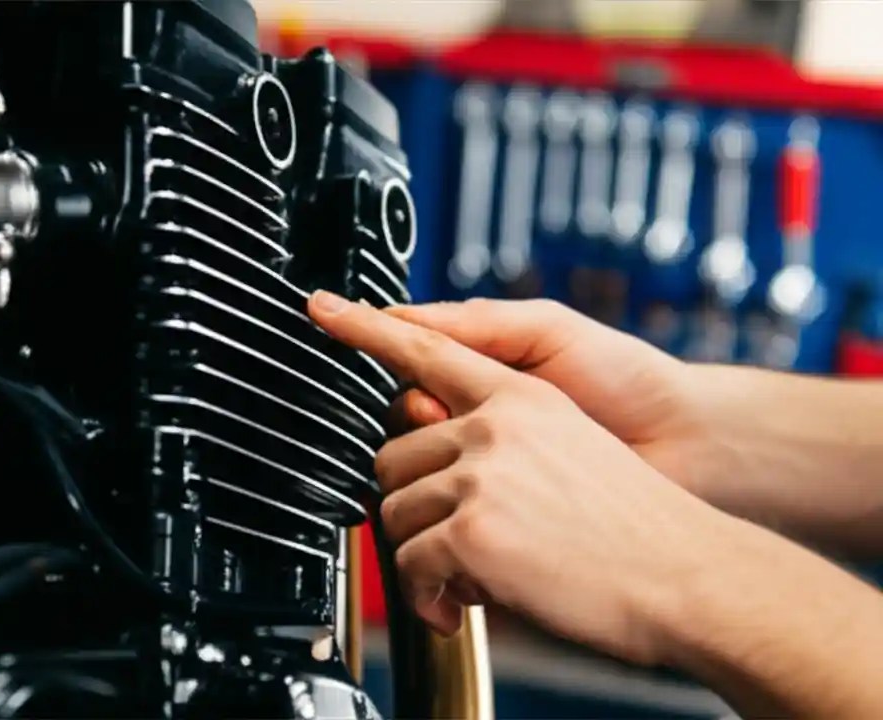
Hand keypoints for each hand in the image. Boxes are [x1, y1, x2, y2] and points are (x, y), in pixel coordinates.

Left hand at [309, 291, 736, 666]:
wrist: (691, 575)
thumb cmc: (637, 527)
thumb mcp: (570, 452)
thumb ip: (499, 440)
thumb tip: (433, 447)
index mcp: (521, 398)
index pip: (429, 351)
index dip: (367, 327)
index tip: (323, 306)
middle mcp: (497, 424)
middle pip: (393, 454)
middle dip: (413, 504)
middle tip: (457, 539)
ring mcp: (484, 472)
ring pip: (395, 512)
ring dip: (423, 553)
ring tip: (476, 574)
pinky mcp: (474, 526)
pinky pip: (412, 562)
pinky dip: (430, 593)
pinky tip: (466, 601)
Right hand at [386, 299, 716, 497]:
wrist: (687, 448)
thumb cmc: (628, 379)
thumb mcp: (551, 329)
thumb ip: (477, 320)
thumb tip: (404, 315)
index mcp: (482, 371)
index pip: (405, 349)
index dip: (361, 331)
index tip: (317, 310)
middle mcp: (474, 421)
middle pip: (399, 416)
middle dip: (412, 415)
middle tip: (444, 414)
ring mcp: (482, 472)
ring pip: (414, 467)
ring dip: (427, 466)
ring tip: (469, 467)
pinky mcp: (495, 517)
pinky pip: (444, 515)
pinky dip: (443, 510)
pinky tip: (469, 505)